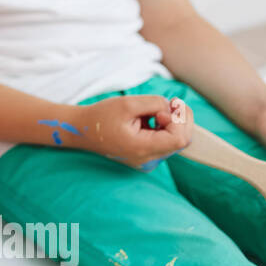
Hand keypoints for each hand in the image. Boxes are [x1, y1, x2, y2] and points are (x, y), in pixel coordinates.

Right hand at [74, 95, 191, 170]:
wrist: (83, 130)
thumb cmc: (102, 116)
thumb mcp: (128, 104)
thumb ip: (156, 103)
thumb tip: (173, 110)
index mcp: (142, 149)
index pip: (179, 139)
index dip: (179, 119)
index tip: (166, 107)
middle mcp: (148, 160)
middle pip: (181, 140)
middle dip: (179, 119)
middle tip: (165, 105)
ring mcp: (148, 161)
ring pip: (175, 140)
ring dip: (170, 122)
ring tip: (150, 113)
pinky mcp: (147, 157)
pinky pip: (166, 142)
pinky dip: (164, 128)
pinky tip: (148, 121)